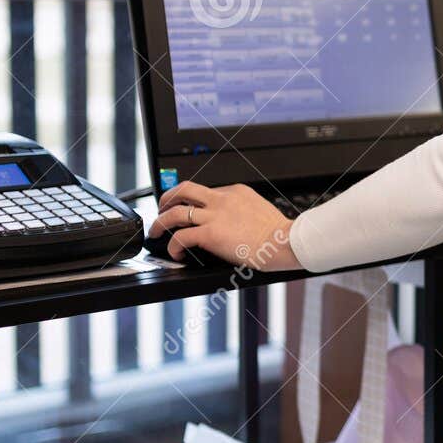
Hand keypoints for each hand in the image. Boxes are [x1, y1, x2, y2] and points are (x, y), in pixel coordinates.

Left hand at [148, 182, 301, 270]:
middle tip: (162, 208)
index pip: (206, 191)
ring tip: (157, 232)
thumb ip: (242, 212)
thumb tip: (232, 225)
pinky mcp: (211, 233)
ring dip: (160, 222)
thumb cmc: (279, 234)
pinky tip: (175, 253)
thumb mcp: (260, 211)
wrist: (286, 242)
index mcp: (235, 192)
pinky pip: (182, 237)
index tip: (191, 210)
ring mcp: (215, 215)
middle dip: (167, 198)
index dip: (194, 201)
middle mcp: (222, 199)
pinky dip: (173, 246)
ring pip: (176, 212)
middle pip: (184, 189)